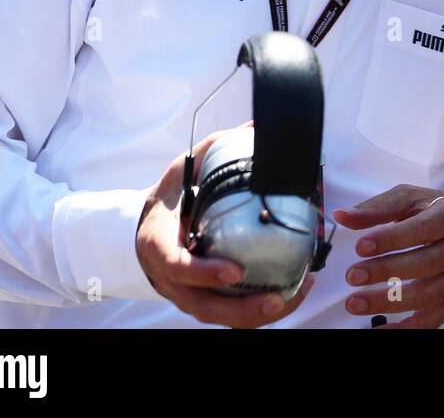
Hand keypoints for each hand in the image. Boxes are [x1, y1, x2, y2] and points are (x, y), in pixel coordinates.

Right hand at [135, 122, 314, 327]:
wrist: (150, 227)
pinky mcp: (204, 300)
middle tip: (276, 299)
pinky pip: (229, 315)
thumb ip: (214, 151)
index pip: (175, 265)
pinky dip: (258, 313)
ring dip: (255, 316)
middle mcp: (170, 278)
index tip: (233, 270)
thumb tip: (257, 127)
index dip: (203, 272)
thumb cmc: (172, 198)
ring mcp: (186, 293)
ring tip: (293, 298)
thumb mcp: (182, 170)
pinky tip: (291, 296)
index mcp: (159, 243)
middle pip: (201, 305)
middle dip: (239, 308)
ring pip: (218, 316)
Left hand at [332, 184, 443, 328]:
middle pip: (427, 263)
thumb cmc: (441, 212)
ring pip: (428, 294)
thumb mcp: (415, 199)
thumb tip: (343, 217)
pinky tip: (379, 329)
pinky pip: (433, 320)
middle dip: (386, 271)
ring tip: (355, 302)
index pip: (424, 228)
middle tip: (352, 275)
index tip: (361, 246)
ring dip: (389, 302)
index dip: (392, 238)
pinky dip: (406, 328)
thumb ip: (380, 207)